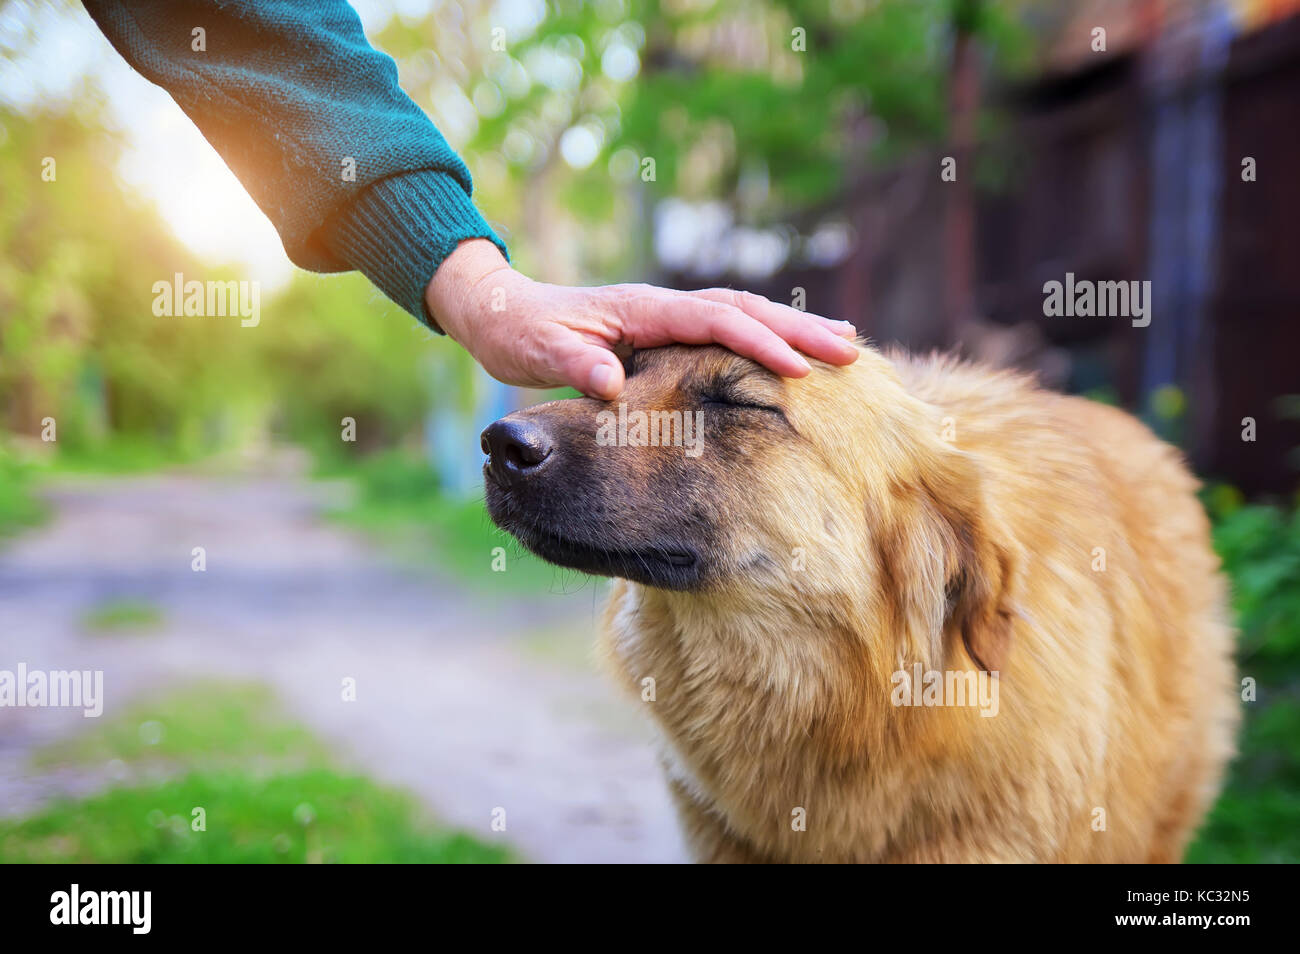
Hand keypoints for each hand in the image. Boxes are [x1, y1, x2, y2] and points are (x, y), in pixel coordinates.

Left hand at [426, 239, 858, 399]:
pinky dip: (765, 334)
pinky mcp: (665, 330)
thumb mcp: (537, 353)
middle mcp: (662, 306)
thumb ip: (572, 365)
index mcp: (641, 310)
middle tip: (851, 351)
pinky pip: (726, 328)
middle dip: (798, 329)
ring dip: (792, 327)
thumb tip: (609, 382)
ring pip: (742, 314)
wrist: (500, 311)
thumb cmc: (518, 334)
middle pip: (745, 308)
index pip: (714, 320)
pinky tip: (789, 352)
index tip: (800, 369)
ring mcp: (666, 315)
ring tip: (843, 344)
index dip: (759, 342)